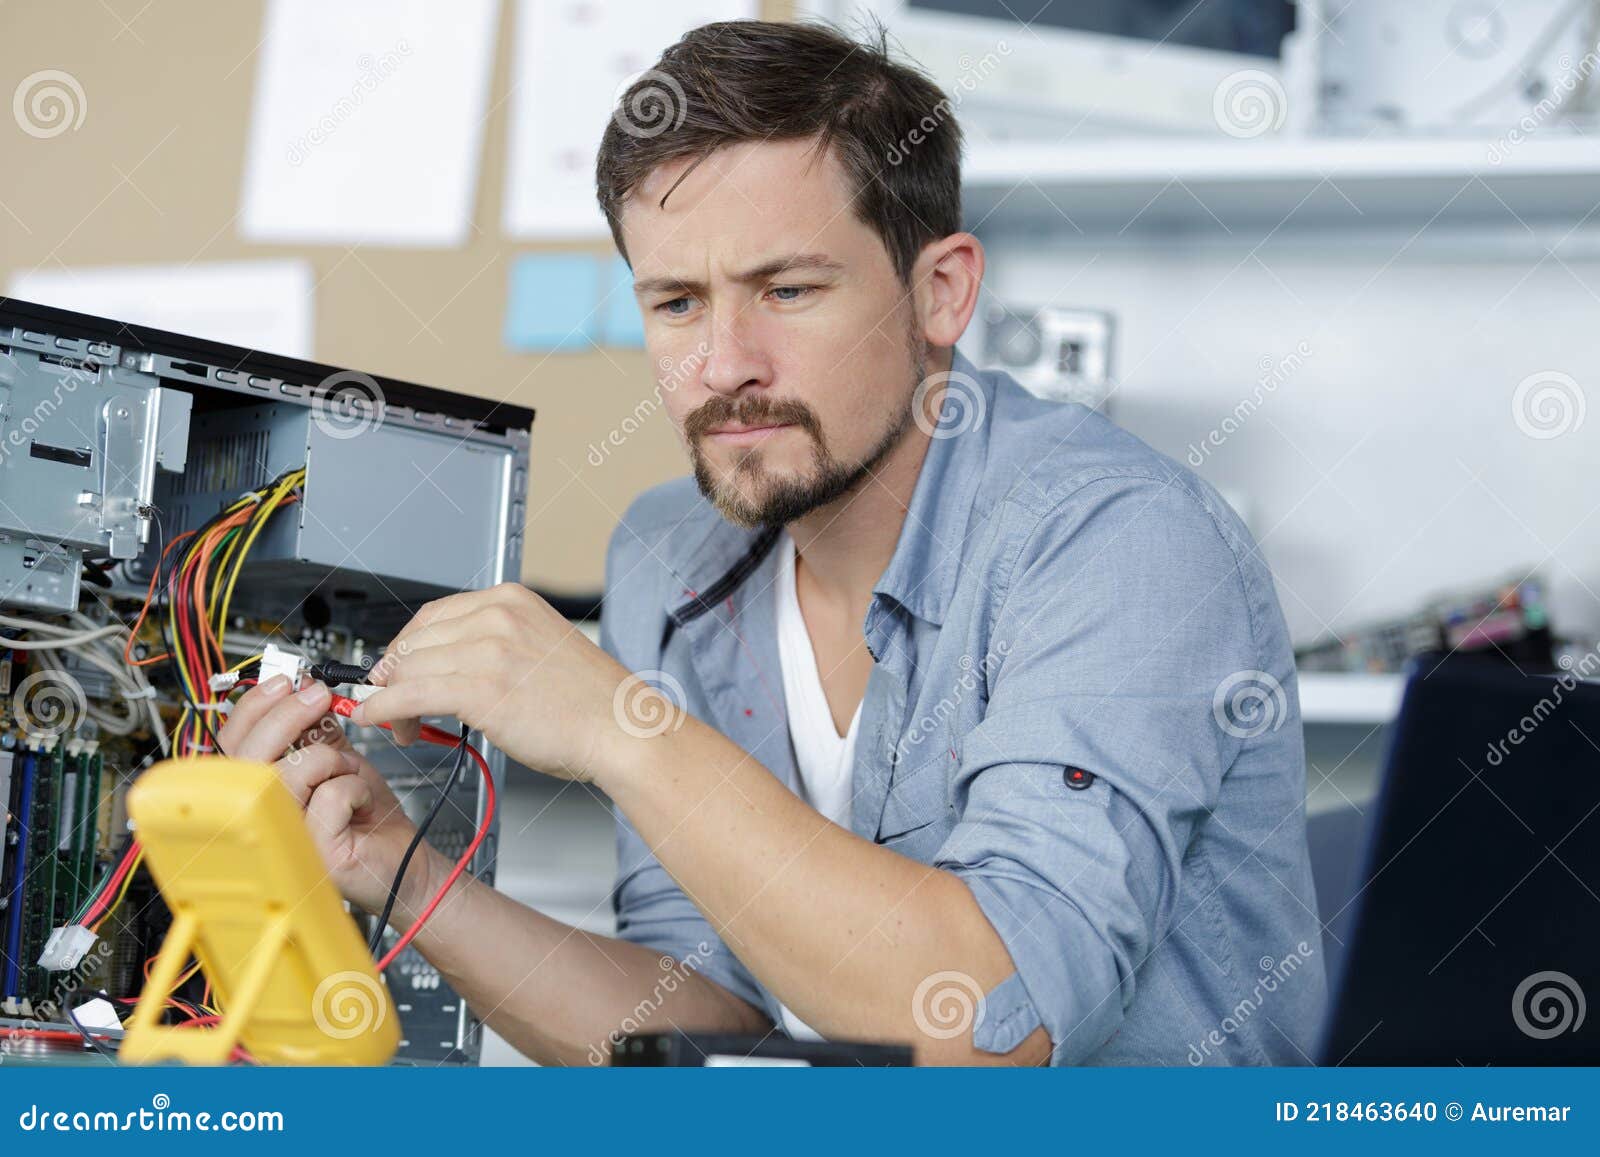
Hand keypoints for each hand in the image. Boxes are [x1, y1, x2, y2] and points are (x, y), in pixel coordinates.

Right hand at [217, 676, 435, 915]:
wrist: (405, 861)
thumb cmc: (366, 818)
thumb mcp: (336, 761)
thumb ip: (313, 731)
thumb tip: (300, 688)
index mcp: (257, 794)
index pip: (230, 746)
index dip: (252, 709)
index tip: (285, 681)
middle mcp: (260, 819)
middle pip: (245, 758)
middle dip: (285, 717)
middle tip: (318, 697)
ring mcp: (283, 840)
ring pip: (287, 774)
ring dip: (328, 759)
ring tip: (348, 771)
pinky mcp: (314, 853)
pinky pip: (329, 798)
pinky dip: (354, 788)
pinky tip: (360, 804)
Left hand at [354, 582, 658, 783]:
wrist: (621, 727)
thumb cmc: (591, 700)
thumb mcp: (542, 645)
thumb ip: (497, 643)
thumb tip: (448, 663)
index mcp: (512, 600)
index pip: (434, 614)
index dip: (406, 645)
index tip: (395, 667)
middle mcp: (497, 616)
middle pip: (415, 639)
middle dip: (393, 673)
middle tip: (387, 699)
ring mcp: (488, 650)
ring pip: (408, 668)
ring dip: (388, 698)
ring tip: (395, 723)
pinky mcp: (481, 690)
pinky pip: (410, 695)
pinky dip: (383, 709)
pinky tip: (376, 719)